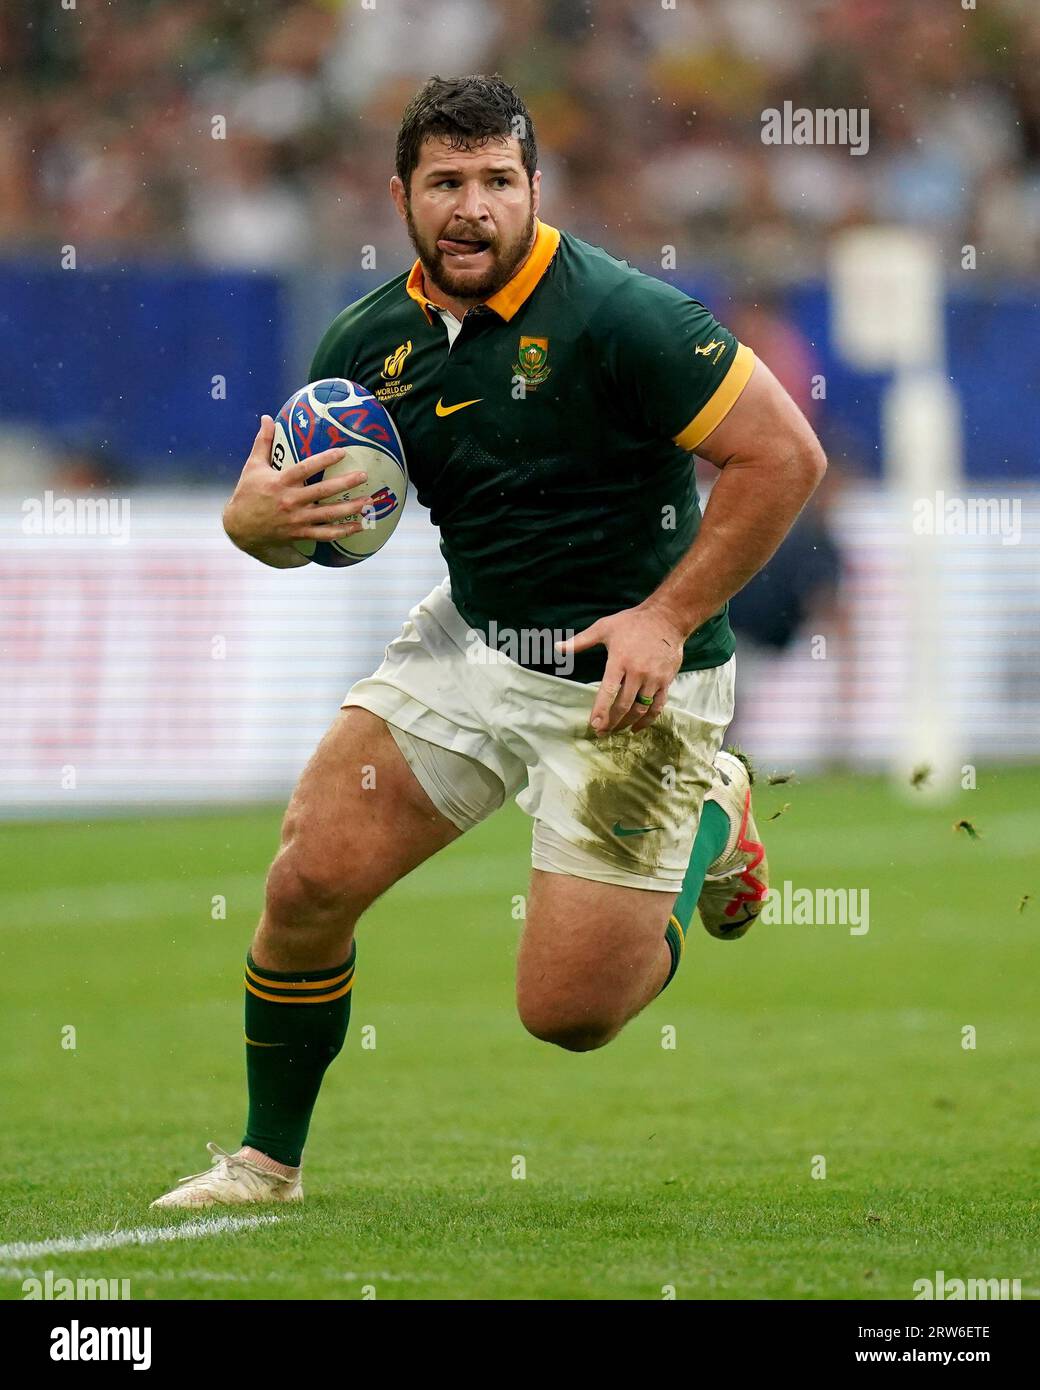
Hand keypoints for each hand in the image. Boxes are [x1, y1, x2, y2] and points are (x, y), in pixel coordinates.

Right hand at [222, 416, 373, 556]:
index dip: (324, 460)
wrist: (240, 528)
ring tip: (369, 500)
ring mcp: (297, 519)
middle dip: (345, 484)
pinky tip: (359, 526)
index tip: (342, 452)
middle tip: (364, 476)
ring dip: (350, 508)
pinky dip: (343, 532)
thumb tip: (266, 417)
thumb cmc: (247, 493)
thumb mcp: (252, 466)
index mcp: (281, 482)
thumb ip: (263, 442)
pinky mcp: (300, 533)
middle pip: (323, 492)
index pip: (305, 468)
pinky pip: (325, 534)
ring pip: (328, 514)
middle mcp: (291, 501)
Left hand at [554, 602, 687, 734]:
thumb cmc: (632, 622)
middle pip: (623, 705)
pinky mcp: (666, 681)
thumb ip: (580, 641)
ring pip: (640, 708)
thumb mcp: (604, 627)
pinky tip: (637, 727)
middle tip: (601, 732)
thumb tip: (557, 647)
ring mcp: (653, 678)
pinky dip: (648, 720)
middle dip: (611, 722)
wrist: (667, 618)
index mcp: (619, 660)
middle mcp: (637, 672)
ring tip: (616, 731)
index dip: (600, 710)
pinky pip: (657, 706)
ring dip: (627, 723)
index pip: (608, 691)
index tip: (593, 725)